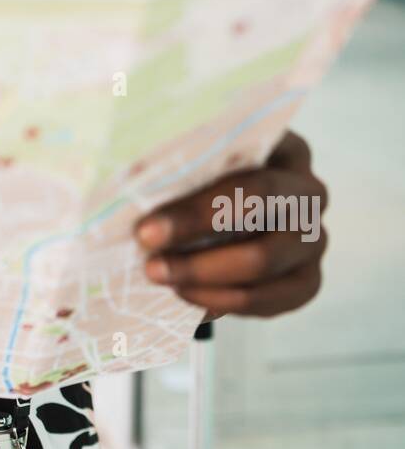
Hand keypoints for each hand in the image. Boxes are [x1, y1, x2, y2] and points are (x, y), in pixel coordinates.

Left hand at [133, 132, 327, 319]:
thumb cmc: (201, 179)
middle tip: (146, 243)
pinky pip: (271, 299)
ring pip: (265, 260)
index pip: (249, 162)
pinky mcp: (307, 280)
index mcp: (284, 147)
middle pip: (261, 206)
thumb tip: (134, 179)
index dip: (199, 198)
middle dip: (197, 228)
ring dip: (205, 272)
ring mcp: (314, 238)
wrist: (223, 221)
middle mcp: (308, 191)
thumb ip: (175, 159)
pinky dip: (223, 301)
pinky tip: (184, 293)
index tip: (147, 223)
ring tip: (157, 273)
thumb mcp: (190, 157)